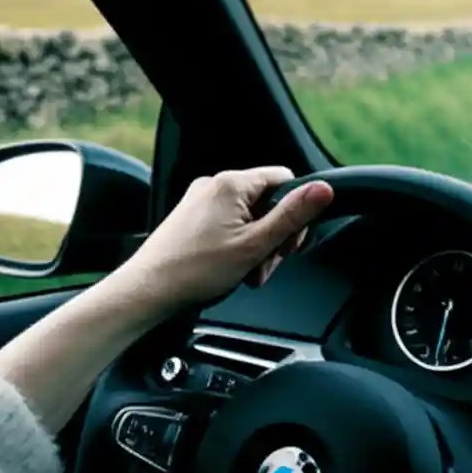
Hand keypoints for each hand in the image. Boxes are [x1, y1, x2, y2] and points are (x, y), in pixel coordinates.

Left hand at [106, 166, 333, 317]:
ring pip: (248, 216)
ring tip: (246, 272)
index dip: (295, 212)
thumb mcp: (255, 245)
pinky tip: (231, 269)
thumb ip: (292, 216)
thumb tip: (324, 189)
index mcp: (231, 184)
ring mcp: (200, 201)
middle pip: (267, 201)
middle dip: (274, 235)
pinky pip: (228, 224)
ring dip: (256, 246)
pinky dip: (237, 246)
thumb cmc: (195, 271)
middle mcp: (214, 185)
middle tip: (265, 264)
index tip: (289, 243)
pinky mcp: (191, 218)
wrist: (147, 292)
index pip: (284, 180)